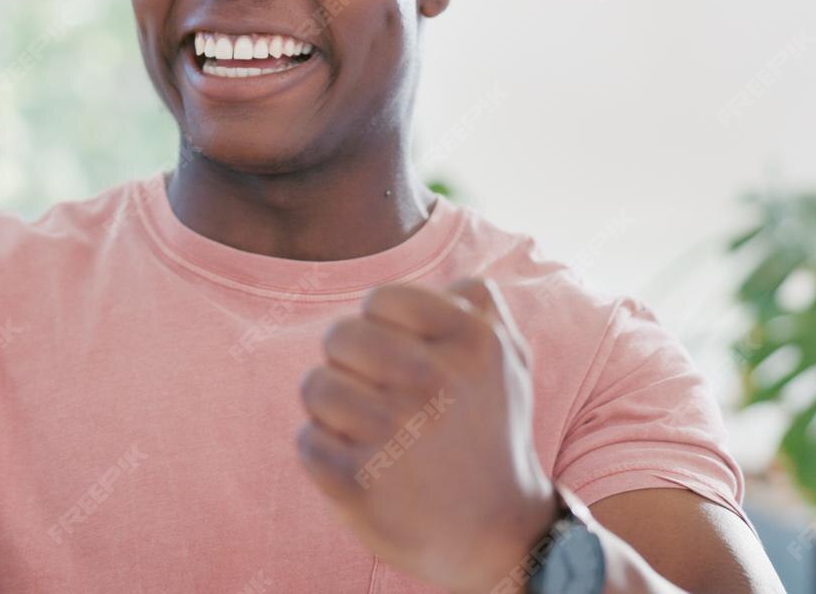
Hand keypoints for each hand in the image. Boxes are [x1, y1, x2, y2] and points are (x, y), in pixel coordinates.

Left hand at [296, 277, 557, 593]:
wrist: (497, 535)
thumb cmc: (490, 434)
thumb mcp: (508, 360)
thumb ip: (481, 305)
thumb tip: (445, 280)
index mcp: (470, 343)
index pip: (380, 299)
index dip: (381, 327)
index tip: (404, 359)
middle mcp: (433, 382)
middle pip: (339, 336)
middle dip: (350, 364)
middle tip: (384, 399)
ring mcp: (392, 434)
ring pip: (314, 385)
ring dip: (334, 410)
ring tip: (374, 435)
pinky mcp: (357, 483)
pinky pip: (307, 440)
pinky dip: (326, 453)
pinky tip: (367, 470)